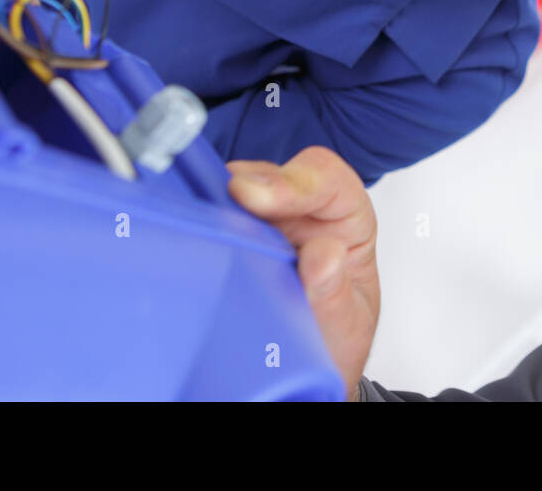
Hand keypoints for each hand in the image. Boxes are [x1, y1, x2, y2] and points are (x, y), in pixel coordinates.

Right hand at [226, 147, 379, 401]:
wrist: (310, 365)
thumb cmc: (335, 336)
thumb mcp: (346, 324)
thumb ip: (336, 294)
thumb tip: (323, 254)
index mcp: (346, 220)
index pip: (327, 179)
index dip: (293, 181)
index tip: (256, 196)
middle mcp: (304, 213)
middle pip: (274, 175)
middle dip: (248, 186)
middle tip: (226, 202)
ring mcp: (266, 223)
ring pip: (237, 189)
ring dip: (221, 203)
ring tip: (207, 223)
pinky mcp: (234, 239)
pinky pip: (214, 215)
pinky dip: (203, 220)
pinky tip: (195, 234)